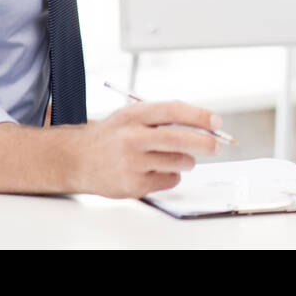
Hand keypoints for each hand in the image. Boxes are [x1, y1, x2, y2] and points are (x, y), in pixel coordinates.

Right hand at [72, 99, 221, 197]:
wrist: (78, 159)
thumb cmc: (113, 135)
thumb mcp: (132, 115)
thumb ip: (164, 117)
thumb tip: (205, 124)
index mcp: (134, 115)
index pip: (173, 110)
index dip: (199, 116)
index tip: (216, 122)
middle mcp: (131, 137)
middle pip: (178, 139)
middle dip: (205, 142)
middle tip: (217, 145)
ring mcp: (131, 163)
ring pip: (177, 162)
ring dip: (187, 160)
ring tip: (179, 157)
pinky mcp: (133, 185)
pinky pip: (169, 180)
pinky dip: (172, 175)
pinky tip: (157, 170)